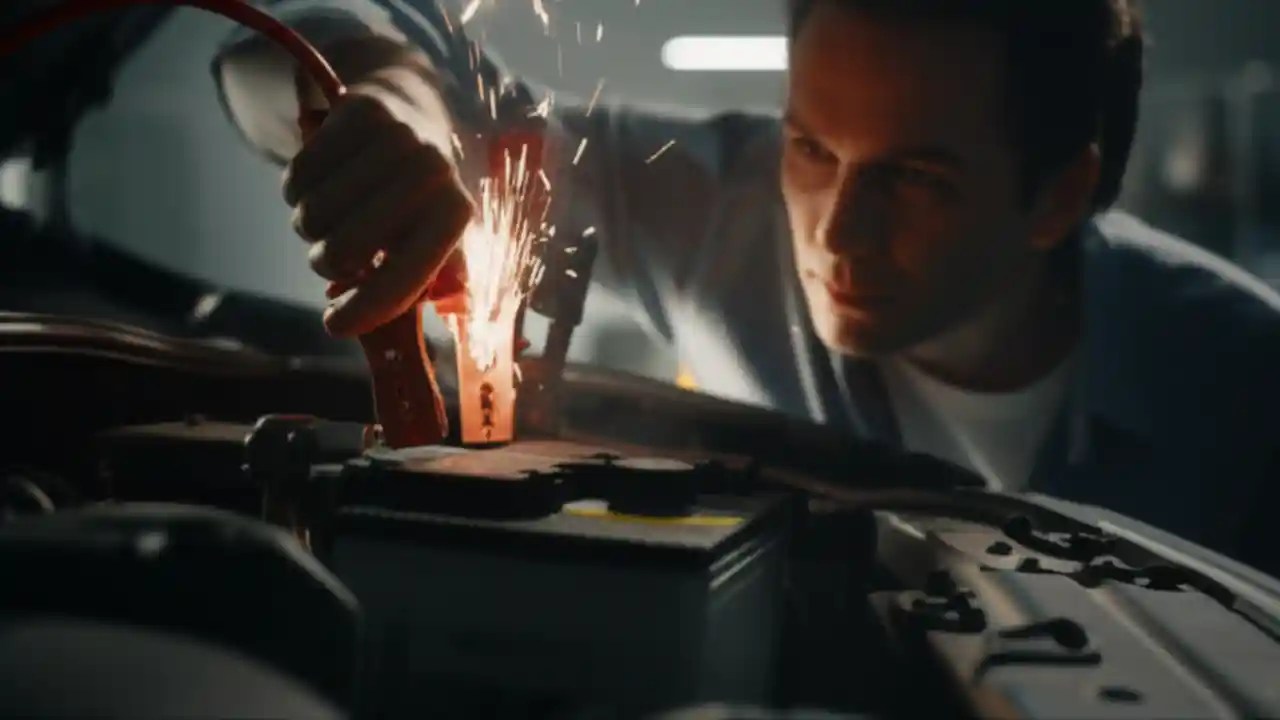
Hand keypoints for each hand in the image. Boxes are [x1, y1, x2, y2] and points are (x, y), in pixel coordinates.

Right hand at [284, 78, 471, 337]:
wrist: (409, 109)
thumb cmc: (416, 193)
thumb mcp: (432, 235)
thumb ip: (420, 281)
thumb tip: (382, 324)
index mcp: (455, 214)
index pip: (403, 279)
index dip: (364, 311)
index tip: (334, 325)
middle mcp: (433, 173)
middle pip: (344, 251)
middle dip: (326, 263)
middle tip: (331, 255)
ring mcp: (397, 138)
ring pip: (313, 215)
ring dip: (309, 227)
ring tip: (329, 214)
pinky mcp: (358, 111)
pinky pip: (298, 176)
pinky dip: (296, 190)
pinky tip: (318, 182)